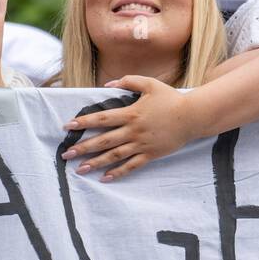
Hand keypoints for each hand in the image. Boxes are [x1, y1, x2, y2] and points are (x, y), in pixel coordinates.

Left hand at [60, 75, 199, 181]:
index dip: (84, 122)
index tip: (68, 127)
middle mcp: (133, 131)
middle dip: (83, 148)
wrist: (192, 116)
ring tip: (80, 169)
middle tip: (66, 154)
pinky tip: (105, 178)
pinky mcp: (150, 155)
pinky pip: (131, 166)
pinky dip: (118, 173)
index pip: (102, 119)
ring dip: (96, 163)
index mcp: (131, 113)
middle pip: (104, 141)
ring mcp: (141, 144)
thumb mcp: (150, 84)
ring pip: (114, 156)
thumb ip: (128, 82)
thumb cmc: (171, 98)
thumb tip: (108, 84)